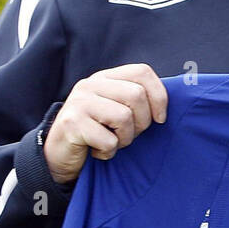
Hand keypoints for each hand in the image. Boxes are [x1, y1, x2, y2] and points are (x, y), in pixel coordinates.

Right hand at [43, 63, 167, 183]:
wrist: (59, 155)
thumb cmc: (97, 133)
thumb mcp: (118, 110)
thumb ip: (137, 100)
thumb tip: (169, 102)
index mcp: (105, 77)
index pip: (142, 72)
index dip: (159, 96)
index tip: (160, 119)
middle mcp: (90, 85)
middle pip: (136, 96)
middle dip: (142, 123)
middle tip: (129, 135)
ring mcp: (79, 102)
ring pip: (124, 117)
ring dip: (125, 139)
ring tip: (112, 142)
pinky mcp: (71, 123)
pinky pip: (109, 140)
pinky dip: (109, 152)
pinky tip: (97, 151)